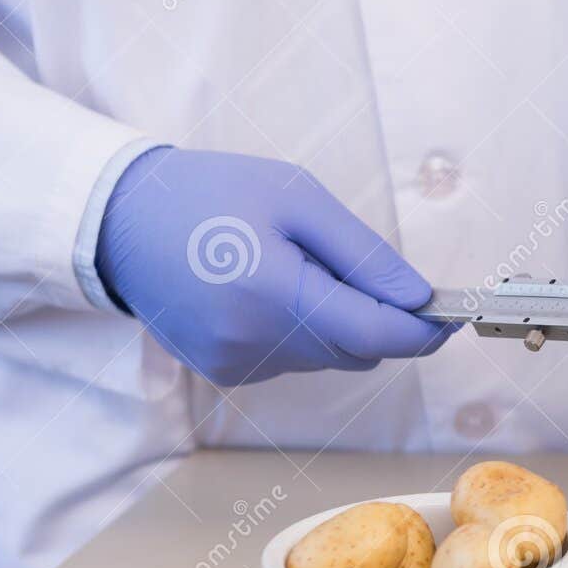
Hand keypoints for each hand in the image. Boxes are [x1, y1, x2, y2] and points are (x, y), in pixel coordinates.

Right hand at [96, 148, 452, 385]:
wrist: (117, 219)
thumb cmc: (209, 194)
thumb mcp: (295, 197)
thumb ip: (363, 254)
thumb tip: (419, 298)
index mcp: (272, 295)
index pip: (374, 335)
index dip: (422, 329)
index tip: (450, 314)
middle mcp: (254, 345)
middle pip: (357, 350)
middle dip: (374, 315)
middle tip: (350, 261)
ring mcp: (237, 366)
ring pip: (328, 356)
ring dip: (334, 320)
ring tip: (288, 265)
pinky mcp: (225, 373)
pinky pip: (293, 359)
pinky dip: (300, 329)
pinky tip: (262, 289)